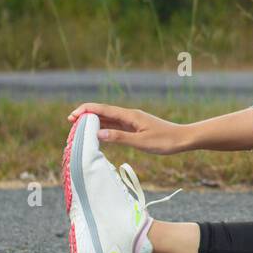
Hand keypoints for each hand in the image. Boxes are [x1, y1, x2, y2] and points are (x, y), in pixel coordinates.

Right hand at [66, 103, 185, 154]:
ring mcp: (132, 121)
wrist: (183, 139)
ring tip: (79, 128)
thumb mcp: (141, 142)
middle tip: (70, 123)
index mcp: (130, 115)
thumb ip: (120, 137)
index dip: (86, 111)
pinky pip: (116, 126)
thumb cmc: (165, 141)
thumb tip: (99, 133)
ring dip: (94, 122)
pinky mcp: (135, 128)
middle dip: (86, 116)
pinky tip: (98, 133)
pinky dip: (105, 128)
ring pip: (109, 119)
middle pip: (104, 113)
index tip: (72, 115)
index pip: (104, 110)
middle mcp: (129, 116)